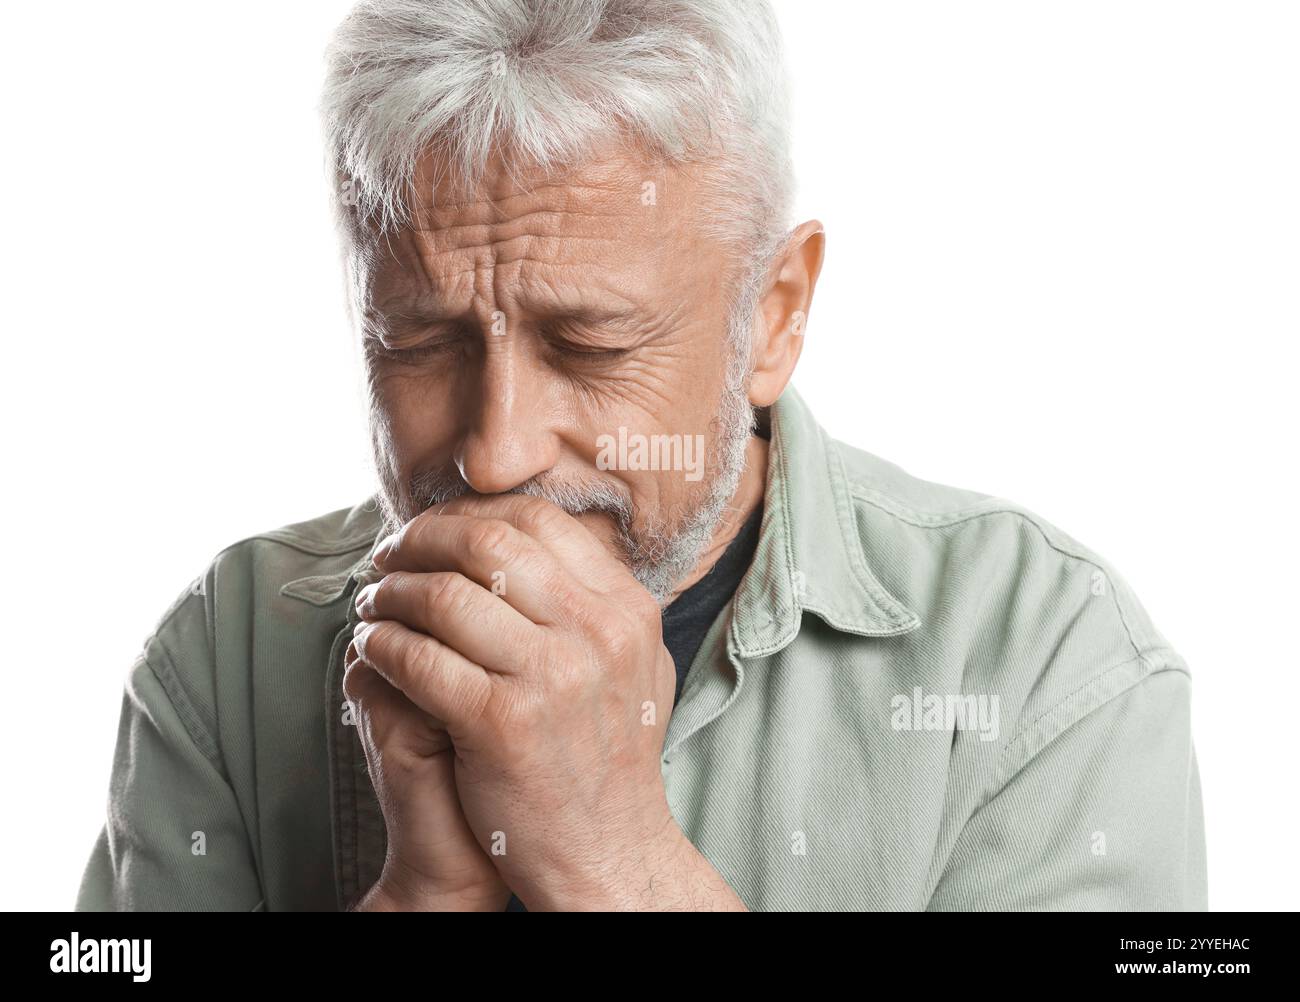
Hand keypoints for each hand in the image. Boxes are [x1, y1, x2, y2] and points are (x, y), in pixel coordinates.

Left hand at [352, 494, 741, 909]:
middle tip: (388, 558)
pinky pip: (418, 658)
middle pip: (486, 542)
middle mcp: (595, 632)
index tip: (435, 531)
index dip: (471, 513)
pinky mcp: (500, 724)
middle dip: (420, 541)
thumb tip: (534, 539)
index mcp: (626, 608)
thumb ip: (596, 602)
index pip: (537, 519)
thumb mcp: (635, 664)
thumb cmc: (610, 757)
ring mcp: (551, 678)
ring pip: (442, 596)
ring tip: (373, 604)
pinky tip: (372, 648)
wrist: (609, 851)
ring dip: (391, 593)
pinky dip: (382, 644)